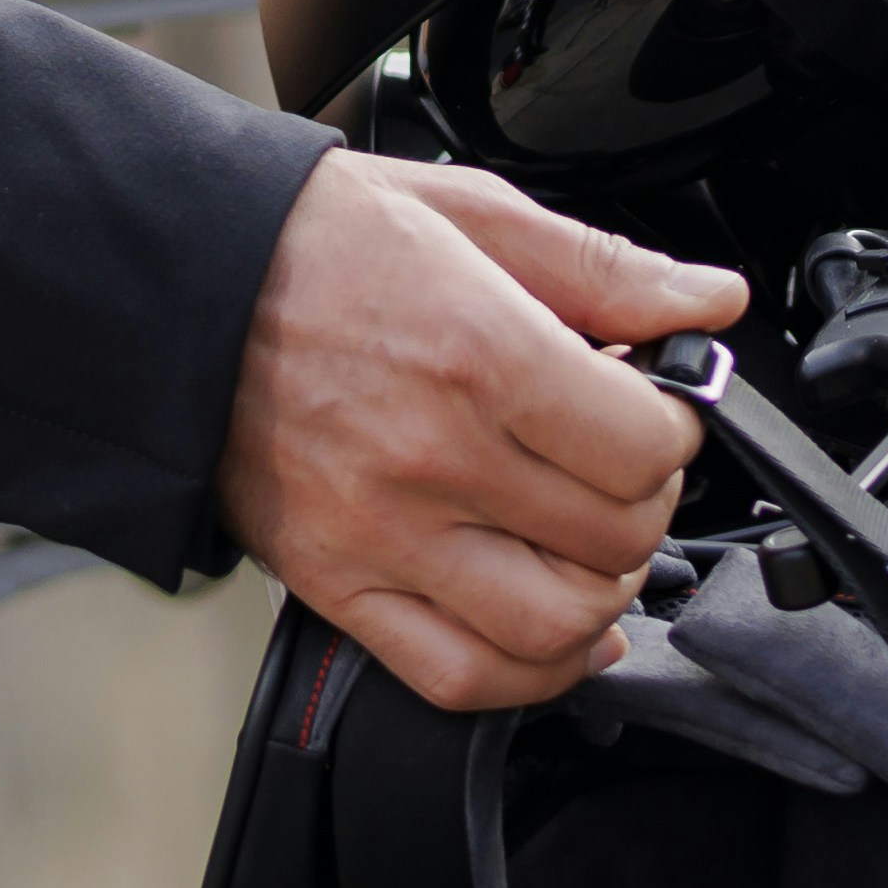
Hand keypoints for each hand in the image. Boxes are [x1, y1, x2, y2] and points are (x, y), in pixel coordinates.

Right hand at [214, 152, 745, 710]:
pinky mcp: (336, 586)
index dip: (673, 429)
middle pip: (614, 537)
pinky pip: (460, 678)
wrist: (178, 285)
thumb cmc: (315, 240)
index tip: (652, 408)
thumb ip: (602, 265)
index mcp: (478, 352)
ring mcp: (382, 536)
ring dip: (602, 593)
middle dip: (645, 501)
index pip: (645, 447)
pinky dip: (533, 674)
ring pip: (554, 628)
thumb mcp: (469, 210)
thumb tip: (710, 303)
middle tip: (621, 465)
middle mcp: (433, 457)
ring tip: (591, 544)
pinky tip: (558, 634)